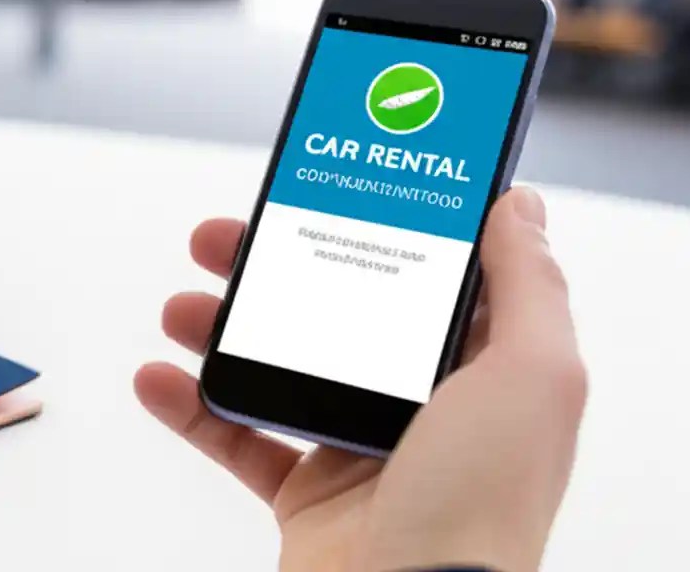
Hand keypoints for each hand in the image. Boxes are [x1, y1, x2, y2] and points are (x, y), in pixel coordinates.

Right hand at [135, 187, 586, 570]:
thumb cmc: (483, 507)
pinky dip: (191, 407)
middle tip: (228, 234)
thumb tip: (516, 206)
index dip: (383, 225)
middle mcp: (422, 404)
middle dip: (277, 266)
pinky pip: (238, 437)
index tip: (335, 183)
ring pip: (281, 364)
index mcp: (479, 369)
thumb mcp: (532, 377)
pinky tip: (157, 378)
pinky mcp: (307, 493)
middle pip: (337, 309)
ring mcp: (361, 448)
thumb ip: (528, 285)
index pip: (428, 276)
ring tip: (182, 307)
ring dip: (223, 328)